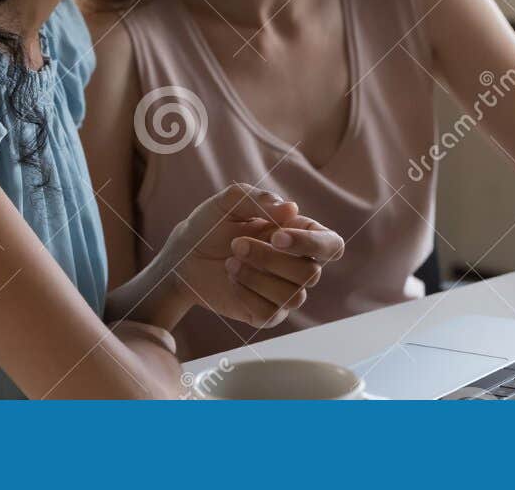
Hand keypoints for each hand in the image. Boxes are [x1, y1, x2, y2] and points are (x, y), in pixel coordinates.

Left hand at [161, 183, 344, 327]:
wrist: (182, 257)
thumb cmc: (210, 226)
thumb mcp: (229, 202)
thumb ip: (259, 200)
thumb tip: (291, 209)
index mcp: (300, 235)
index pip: (332, 245)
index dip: (312, 243)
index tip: (277, 236)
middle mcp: (298, 266)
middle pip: (311, 273)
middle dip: (270, 259)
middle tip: (236, 244)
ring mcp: (284, 292)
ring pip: (294, 296)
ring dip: (257, 276)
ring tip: (230, 262)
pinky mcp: (266, 314)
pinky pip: (272, 314)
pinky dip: (247, 295)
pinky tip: (231, 279)